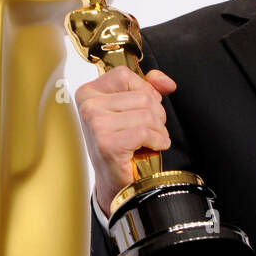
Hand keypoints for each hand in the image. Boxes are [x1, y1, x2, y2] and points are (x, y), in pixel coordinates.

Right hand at [74, 66, 176, 214]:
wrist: (114, 180)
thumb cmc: (121, 144)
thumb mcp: (132, 108)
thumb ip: (148, 87)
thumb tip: (166, 83)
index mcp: (89, 92)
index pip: (124, 74)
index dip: (145, 89)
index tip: (147, 106)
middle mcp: (88, 106)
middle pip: (141, 96)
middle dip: (156, 114)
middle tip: (151, 129)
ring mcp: (95, 124)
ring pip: (146, 114)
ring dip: (158, 130)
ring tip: (153, 139)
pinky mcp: (107, 143)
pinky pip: (144, 132)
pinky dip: (157, 140)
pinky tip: (154, 146)